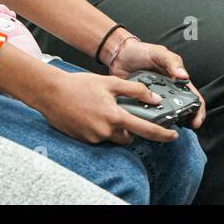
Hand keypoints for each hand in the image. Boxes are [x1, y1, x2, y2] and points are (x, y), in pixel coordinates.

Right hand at [37, 70, 181, 145]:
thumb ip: (135, 90)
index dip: (162, 134)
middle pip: (129, 137)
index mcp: (115, 116)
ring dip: (115, 127)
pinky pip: (100, 137)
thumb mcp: (110, 83)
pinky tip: (92, 114)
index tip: (172, 135)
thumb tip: (154, 99)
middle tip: (124, 113)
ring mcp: (94, 138)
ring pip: (114, 137)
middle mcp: (106, 131)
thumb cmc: (79, 85)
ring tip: (104, 109)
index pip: (145, 130)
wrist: (51, 93)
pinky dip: (102, 128)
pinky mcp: (84, 140)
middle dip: (131, 128)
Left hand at [108, 40, 205, 129]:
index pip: (193, 98)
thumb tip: (184, 76)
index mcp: (177, 81)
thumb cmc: (142, 52)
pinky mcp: (141, 104)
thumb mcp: (160, 53)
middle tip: (180, 125)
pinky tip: (146, 122)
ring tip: (163, 124)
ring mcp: (154, 100)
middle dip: (183, 120)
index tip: (196, 121)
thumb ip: (172, 62)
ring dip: (165, 121)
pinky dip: (148, 120)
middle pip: (181, 111)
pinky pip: (146, 114)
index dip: (198, 110)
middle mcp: (168, 93)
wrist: (119, 55)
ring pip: (164, 115)